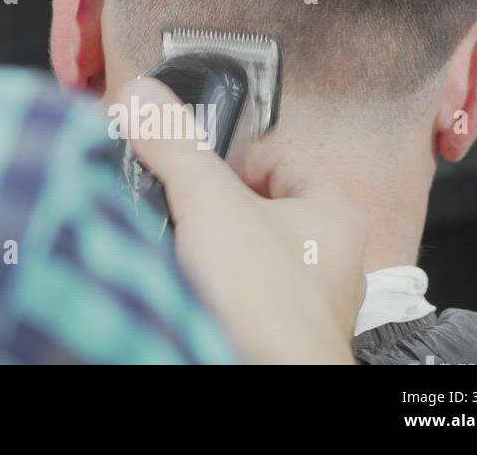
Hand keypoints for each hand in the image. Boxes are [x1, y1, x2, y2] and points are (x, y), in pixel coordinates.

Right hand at [123, 78, 367, 363]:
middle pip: (261, 210)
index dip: (235, 155)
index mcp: (332, 214)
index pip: (282, 159)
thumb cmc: (266, 299)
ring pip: (253, 257)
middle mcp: (330, 259)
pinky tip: (192, 291)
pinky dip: (218, 291)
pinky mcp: (281, 335)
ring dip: (216, 251)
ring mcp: (308, 302)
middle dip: (218, 208)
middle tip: (181, 207)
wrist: (267, 378)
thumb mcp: (210, 203)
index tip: (197, 163)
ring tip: (180, 248)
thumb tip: (143, 98)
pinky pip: (245, 297)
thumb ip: (176, 147)